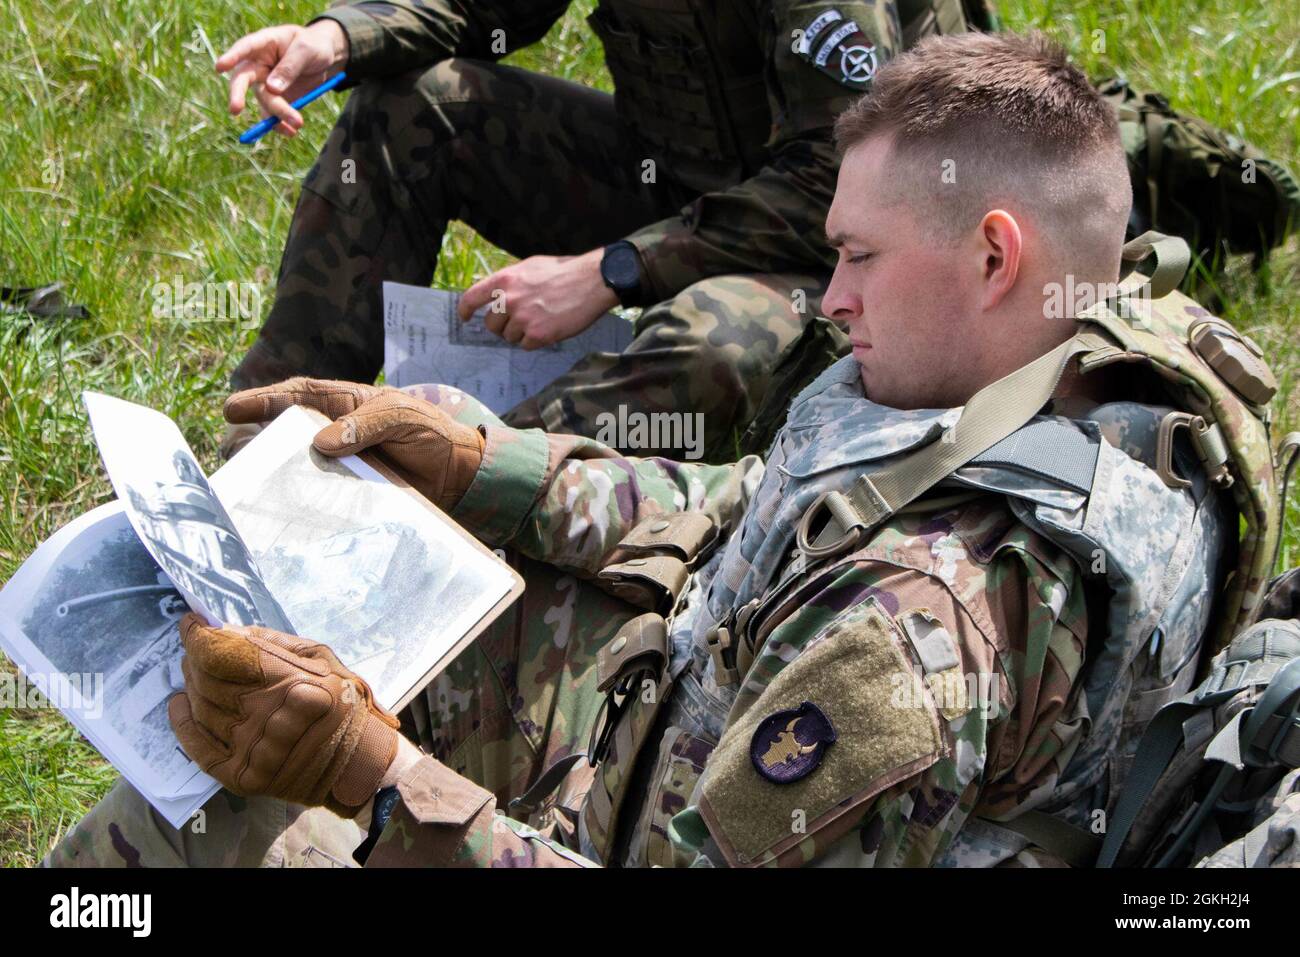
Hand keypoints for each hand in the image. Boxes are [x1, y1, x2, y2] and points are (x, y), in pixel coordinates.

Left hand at [168, 614, 399, 816]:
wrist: (355, 762)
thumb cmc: (342, 703)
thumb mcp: (321, 658)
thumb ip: (273, 643)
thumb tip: (227, 629)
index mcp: (292, 682)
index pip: (225, 654)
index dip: (199, 636)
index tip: (190, 623)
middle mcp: (269, 716)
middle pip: (207, 680)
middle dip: (194, 659)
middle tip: (193, 650)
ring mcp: (253, 749)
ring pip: (201, 709)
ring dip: (190, 686)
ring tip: (191, 672)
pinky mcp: (243, 775)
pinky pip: (199, 749)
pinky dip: (182, 725)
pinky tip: (178, 704)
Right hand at [216, 20, 348, 137]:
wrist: (324, 57)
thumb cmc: (313, 45)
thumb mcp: (306, 50)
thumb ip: (290, 67)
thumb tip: (272, 89)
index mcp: (263, 44)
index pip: (244, 48)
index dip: (232, 57)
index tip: (220, 67)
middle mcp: (259, 65)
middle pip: (243, 79)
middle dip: (238, 95)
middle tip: (235, 109)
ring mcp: (266, 84)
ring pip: (265, 102)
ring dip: (278, 115)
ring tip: (298, 122)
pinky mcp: (276, 100)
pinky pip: (273, 115)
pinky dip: (281, 125)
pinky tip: (290, 131)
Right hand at [223, 378, 485, 510]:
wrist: (458, 474)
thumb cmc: (430, 434)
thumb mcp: (403, 418)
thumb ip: (367, 425)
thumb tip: (323, 442)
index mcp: (344, 403)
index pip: (298, 396)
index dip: (264, 401)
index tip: (232, 409)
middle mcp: (332, 432)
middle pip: (282, 432)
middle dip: (252, 440)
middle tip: (232, 452)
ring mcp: (336, 464)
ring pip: (291, 465)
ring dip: (267, 472)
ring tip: (244, 482)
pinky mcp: (345, 493)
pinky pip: (314, 495)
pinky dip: (294, 501)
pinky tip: (277, 511)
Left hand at [458, 248, 617, 348]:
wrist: (591, 281)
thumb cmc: (563, 271)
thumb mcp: (530, 266)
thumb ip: (510, 281)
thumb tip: (496, 294)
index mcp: (505, 280)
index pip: (472, 298)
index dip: (465, 310)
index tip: (465, 318)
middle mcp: (509, 299)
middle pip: (491, 324)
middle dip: (502, 326)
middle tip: (520, 320)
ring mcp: (523, 318)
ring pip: (509, 337)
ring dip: (521, 333)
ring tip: (540, 320)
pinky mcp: (538, 335)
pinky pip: (525, 345)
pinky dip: (535, 341)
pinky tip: (549, 327)